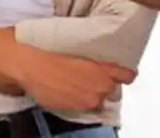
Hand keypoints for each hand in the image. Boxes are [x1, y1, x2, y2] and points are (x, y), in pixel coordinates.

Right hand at [9, 44, 136, 113]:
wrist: (33, 66)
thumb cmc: (52, 53)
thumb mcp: (76, 51)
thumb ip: (92, 61)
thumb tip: (96, 65)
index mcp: (103, 68)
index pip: (126, 75)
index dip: (125, 75)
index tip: (124, 74)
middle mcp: (101, 86)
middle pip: (112, 89)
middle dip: (104, 85)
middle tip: (91, 79)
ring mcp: (91, 99)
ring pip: (100, 100)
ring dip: (93, 95)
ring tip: (78, 87)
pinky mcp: (79, 109)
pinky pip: (87, 107)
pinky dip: (81, 102)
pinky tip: (70, 94)